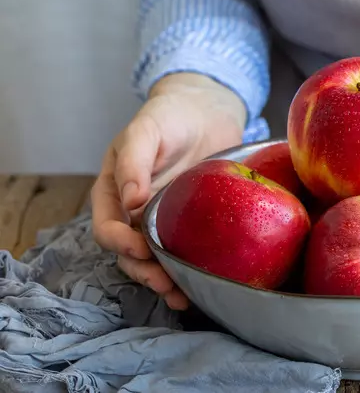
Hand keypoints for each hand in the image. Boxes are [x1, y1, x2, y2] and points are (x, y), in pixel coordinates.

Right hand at [90, 73, 246, 309]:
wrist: (205, 111)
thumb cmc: (169, 116)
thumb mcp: (146, 129)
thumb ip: (134, 161)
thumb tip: (131, 200)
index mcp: (113, 191)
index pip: (107, 227)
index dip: (120, 243)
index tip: (140, 249)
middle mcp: (133, 212)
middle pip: (128, 254)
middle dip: (144, 272)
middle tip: (165, 284)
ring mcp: (161, 221)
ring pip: (153, 260)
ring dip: (163, 281)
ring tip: (182, 297)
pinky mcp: (188, 224)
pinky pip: (182, 253)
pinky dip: (186, 273)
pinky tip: (197, 289)